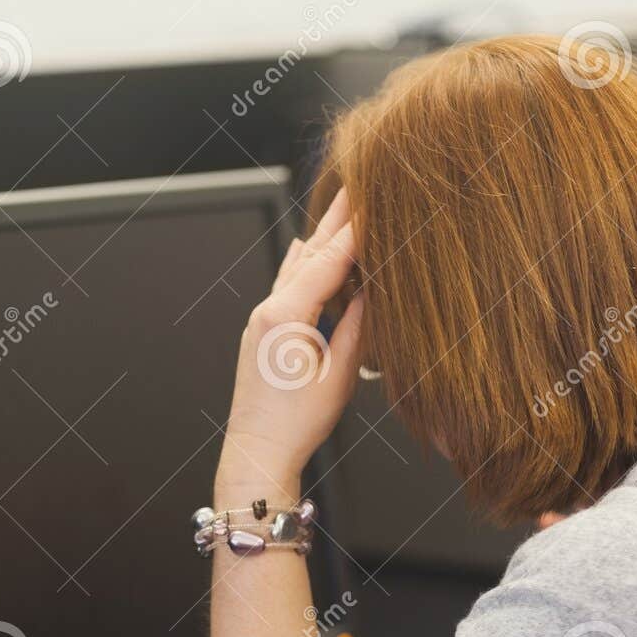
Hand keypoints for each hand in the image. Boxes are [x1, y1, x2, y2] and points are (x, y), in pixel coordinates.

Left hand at [218, 189, 365, 498]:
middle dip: (337, 221)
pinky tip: (307, 246)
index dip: (357, 230)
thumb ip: (357, 325)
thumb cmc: (298, 423)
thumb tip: (372, 289)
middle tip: (359, 184)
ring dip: (322, 238)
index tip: (377, 199)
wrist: (258, 452)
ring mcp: (260, 319)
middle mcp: (267, 310)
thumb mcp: (341, 373)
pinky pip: (286, 285)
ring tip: (344, 209)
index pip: (330, 261)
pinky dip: (303, 263)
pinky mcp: (261, 331)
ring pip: (296, 267)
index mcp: (285, 315)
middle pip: (310, 254)